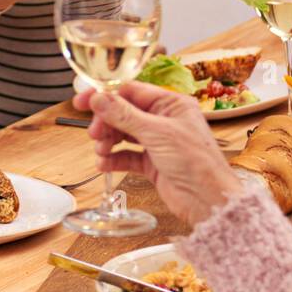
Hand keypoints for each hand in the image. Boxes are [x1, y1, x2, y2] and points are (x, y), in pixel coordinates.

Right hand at [70, 81, 243, 225]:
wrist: (208, 200)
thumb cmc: (196, 162)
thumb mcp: (157, 133)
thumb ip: (125, 115)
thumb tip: (98, 98)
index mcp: (171, 104)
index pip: (131, 92)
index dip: (105, 95)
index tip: (83, 101)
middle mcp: (164, 120)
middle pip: (124, 113)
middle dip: (106, 122)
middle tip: (94, 133)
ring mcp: (158, 142)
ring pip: (123, 134)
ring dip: (108, 141)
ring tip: (101, 150)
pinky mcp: (153, 163)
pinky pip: (127, 156)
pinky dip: (114, 159)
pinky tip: (104, 163)